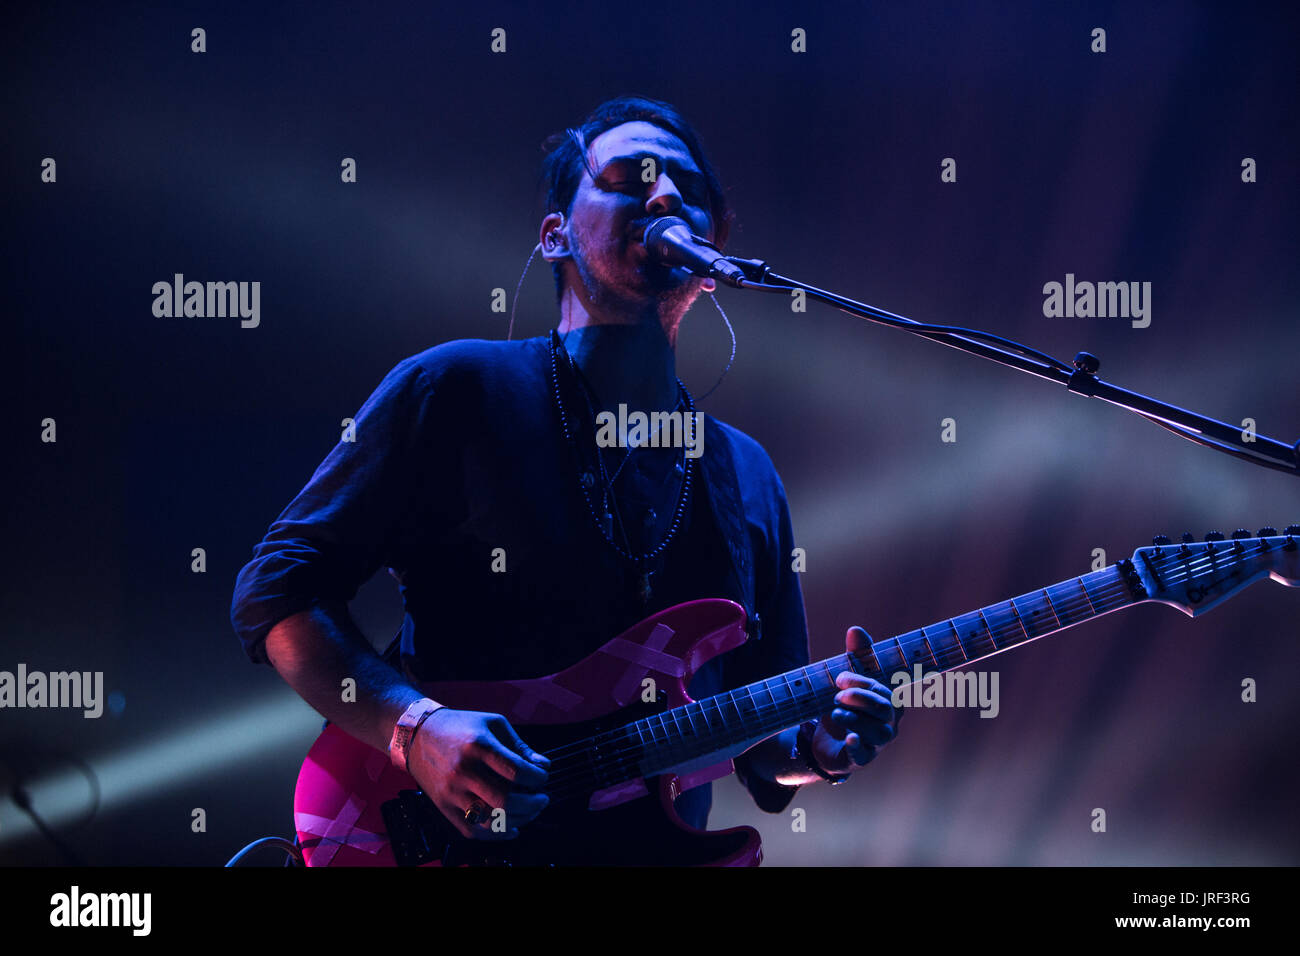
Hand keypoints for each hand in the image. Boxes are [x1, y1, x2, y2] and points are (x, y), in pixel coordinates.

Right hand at [407, 708, 549, 839]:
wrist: (418, 735)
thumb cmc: (459, 726)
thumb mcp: (493, 724)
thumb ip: (519, 746)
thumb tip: (543, 765)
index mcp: (478, 746)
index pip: (517, 771)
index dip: (538, 777)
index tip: (542, 776)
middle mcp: (463, 771)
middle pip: (506, 800)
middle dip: (533, 803)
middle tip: (542, 798)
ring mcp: (452, 792)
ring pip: (491, 820)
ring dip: (518, 820)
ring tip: (529, 812)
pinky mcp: (444, 806)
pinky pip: (473, 830)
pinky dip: (496, 834)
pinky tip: (511, 827)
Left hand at [812, 626, 902, 774]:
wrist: (827, 739)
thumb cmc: (847, 705)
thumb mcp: (849, 679)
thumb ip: (856, 656)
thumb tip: (856, 629)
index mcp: (889, 700)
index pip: (882, 688)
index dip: (862, 682)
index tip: (839, 678)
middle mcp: (890, 722)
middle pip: (883, 709)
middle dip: (859, 699)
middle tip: (837, 695)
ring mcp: (878, 743)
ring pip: (876, 732)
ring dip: (853, 719)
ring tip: (835, 713)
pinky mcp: (862, 759)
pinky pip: (865, 755)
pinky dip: (858, 746)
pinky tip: (850, 738)